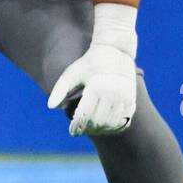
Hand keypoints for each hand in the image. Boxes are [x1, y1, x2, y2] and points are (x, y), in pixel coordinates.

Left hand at [48, 3, 137, 136]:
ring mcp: (124, 98)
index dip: (77, 126)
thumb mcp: (72, 73)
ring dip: (100, 130)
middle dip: (87, 129)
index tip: (72, 131)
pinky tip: (105, 127)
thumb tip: (51, 107)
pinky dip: (114, 128)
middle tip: (80, 130)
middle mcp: (113, 93)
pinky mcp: (132, 101)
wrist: (115, 51)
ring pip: (111, 124)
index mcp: (97, 87)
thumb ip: (60, 89)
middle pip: (98, 122)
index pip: (85, 115)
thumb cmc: (89, 63)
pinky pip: (124, 122)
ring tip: (91, 129)